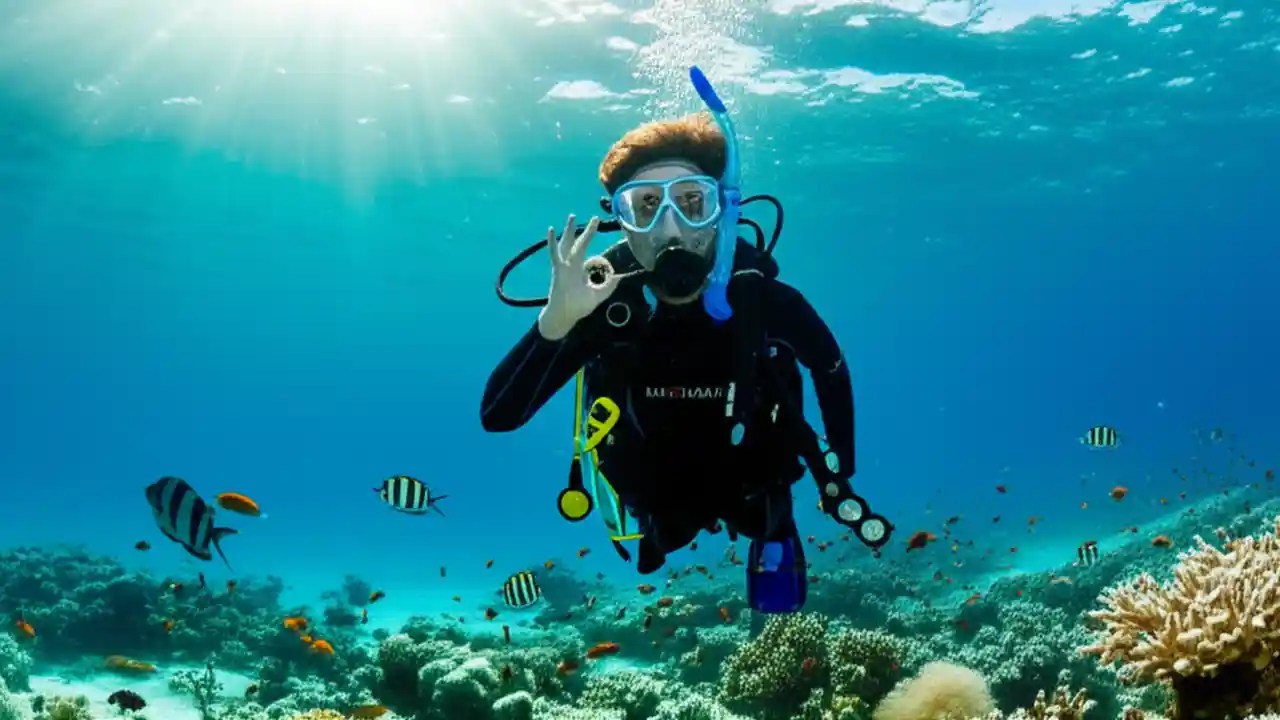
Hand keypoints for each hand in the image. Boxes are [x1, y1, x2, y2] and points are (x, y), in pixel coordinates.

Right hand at [537, 214, 623, 340]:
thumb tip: (619, 277)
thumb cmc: (578, 306)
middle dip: (589, 231)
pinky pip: (554, 253)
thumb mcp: (598, 295)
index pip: (592, 257)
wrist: (565, 316)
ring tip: (572, 216)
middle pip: (581, 244)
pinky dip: (552, 242)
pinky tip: (552, 230)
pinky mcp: (558, 269)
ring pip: (568, 244)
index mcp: (582, 270)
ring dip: (570, 231)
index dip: (600, 258)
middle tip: (596, 218)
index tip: (607, 257)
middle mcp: (573, 265)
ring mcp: (564, 266)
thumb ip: (608, 287)